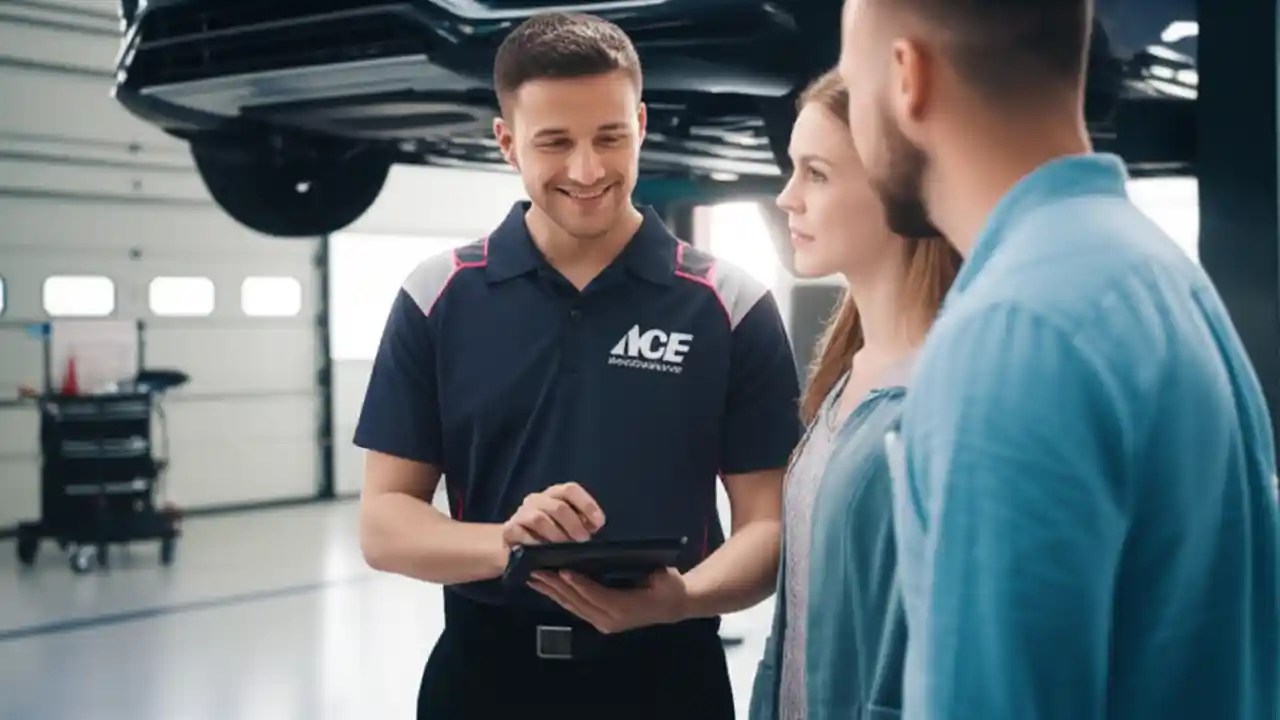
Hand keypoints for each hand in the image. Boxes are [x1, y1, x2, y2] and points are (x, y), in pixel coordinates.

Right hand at [501, 482, 605, 546]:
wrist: (515, 545)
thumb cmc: (548, 534)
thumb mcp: (568, 526)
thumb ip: (582, 522)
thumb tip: (594, 525)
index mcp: (554, 494)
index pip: (571, 490)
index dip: (587, 505)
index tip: (599, 524)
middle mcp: (537, 499)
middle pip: (558, 506)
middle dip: (574, 525)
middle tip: (583, 540)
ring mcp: (521, 513)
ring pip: (540, 519)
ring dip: (556, 535)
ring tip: (565, 548)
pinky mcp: (509, 529)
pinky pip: (522, 534)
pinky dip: (535, 543)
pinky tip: (542, 551)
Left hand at [529, 568, 689, 633]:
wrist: (677, 604)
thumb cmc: (668, 585)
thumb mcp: (658, 574)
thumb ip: (636, 568)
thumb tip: (610, 556)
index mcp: (624, 608)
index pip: (595, 594)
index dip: (577, 583)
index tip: (560, 570)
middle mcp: (610, 620)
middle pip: (578, 601)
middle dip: (555, 586)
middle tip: (535, 570)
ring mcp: (604, 624)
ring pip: (573, 607)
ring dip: (552, 593)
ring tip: (533, 579)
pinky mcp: (600, 621)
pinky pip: (577, 609)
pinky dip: (561, 597)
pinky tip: (548, 588)